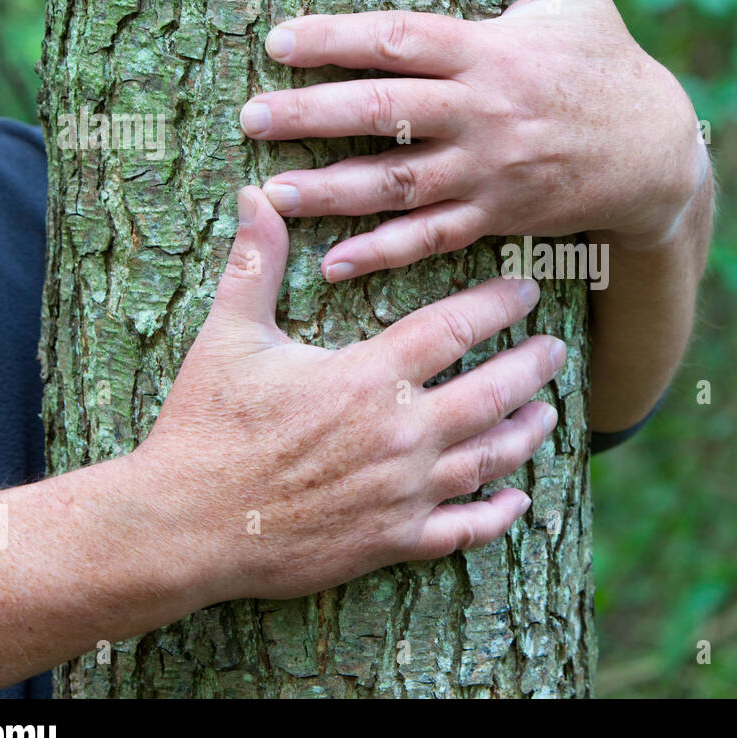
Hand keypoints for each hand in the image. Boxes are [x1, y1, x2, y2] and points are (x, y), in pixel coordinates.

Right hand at [138, 186, 565, 601]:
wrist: (181, 527)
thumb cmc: (204, 429)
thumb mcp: (228, 337)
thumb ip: (257, 264)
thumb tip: (257, 195)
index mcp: (368, 376)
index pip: (455, 327)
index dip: (497, 303)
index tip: (525, 288)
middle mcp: (400, 433)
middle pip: (493, 392)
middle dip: (532, 366)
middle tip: (555, 349)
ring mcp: (402, 492)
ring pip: (490, 459)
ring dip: (526, 434)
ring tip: (547, 413)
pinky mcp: (392, 542)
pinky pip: (463, 530)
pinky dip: (497, 514)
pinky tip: (517, 499)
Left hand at [237, 0, 709, 281]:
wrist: (655, 151)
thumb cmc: (605, 62)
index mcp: (491, 51)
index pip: (400, 38)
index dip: (335, 39)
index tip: (278, 41)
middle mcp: (484, 113)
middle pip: (384, 111)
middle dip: (310, 115)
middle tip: (248, 117)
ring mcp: (489, 170)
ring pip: (399, 183)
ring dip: (332, 190)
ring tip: (272, 193)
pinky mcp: (499, 215)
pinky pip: (434, 238)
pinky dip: (384, 252)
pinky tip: (335, 260)